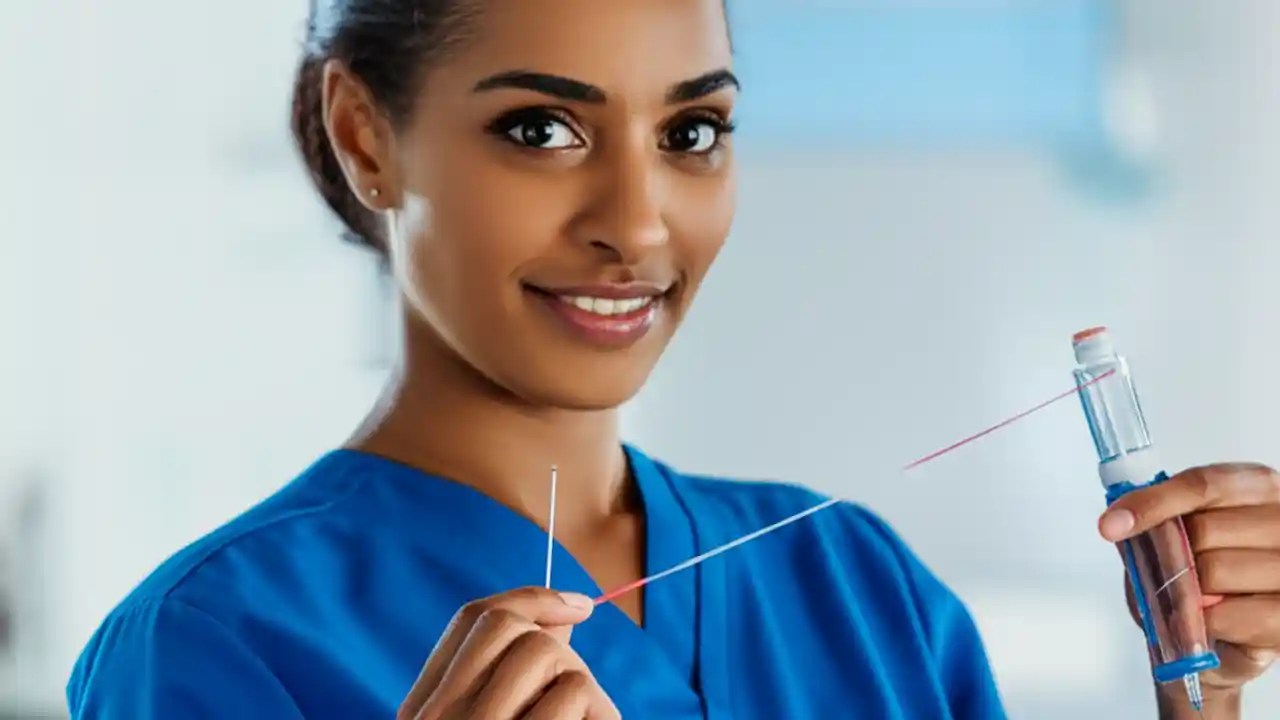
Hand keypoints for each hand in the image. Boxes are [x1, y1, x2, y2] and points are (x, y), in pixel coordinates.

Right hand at [397, 587, 619, 719]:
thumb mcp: (497, 716)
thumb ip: (513, 673)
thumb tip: (562, 618)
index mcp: (423, 710)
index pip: (472, 619)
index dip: (530, 599)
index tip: (578, 607)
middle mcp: (438, 716)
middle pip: (507, 625)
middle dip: (551, 642)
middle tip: (574, 695)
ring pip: (546, 651)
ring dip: (578, 683)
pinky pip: (575, 692)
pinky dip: (598, 711)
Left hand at [1100, 463, 1279, 714]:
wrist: (1233, 634)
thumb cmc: (1208, 578)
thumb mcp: (1179, 538)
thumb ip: (1156, 525)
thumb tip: (1119, 525)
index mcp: (1258, 488)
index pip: (1202, 484)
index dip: (1152, 503)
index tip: (1111, 525)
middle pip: (1204, 530)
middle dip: (1170, 558)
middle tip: (1165, 576)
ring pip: (1214, 571)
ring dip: (1184, 592)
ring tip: (1190, 600)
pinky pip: (1227, 615)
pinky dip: (1202, 621)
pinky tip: (1207, 621)